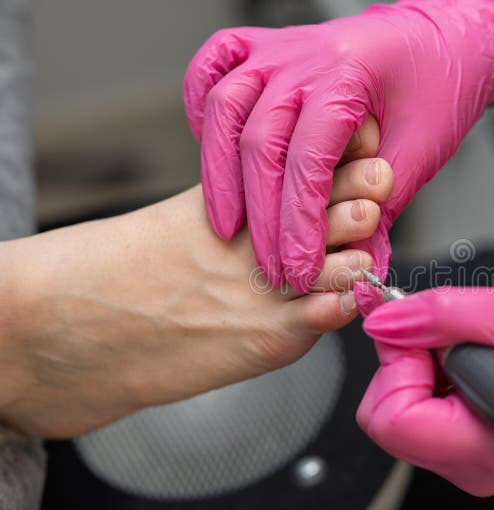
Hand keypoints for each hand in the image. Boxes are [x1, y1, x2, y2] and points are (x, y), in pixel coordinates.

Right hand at [0, 157, 392, 437]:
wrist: (81, 324)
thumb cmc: (135, 271)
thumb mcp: (194, 217)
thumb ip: (249, 209)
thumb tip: (308, 199)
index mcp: (243, 196)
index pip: (318, 161)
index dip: (349, 156)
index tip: (365, 150)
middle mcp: (263, 236)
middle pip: (347, 205)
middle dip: (366, 199)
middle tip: (373, 193)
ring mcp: (273, 286)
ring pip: (354, 260)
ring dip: (364, 254)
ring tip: (357, 254)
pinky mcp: (274, 336)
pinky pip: (336, 315)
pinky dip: (350, 304)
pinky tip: (344, 298)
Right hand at [183, 0, 493, 291]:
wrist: (444, 34)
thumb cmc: (440, 84)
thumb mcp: (423, 147)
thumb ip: (386, 203)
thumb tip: (360, 261)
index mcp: (349, 75)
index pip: (308, 160)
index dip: (300, 223)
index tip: (299, 267)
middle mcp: (306, 57)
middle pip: (260, 141)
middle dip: (261, 215)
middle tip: (270, 265)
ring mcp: (280, 48)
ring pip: (225, 107)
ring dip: (220, 172)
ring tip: (227, 226)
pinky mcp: (267, 46)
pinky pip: (214, 67)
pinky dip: (202, 108)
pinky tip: (207, 146)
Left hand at [355, 288, 493, 495]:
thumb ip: (437, 314)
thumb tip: (383, 321)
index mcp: (479, 446)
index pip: (390, 418)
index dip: (396, 366)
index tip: (421, 335)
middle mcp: (469, 466)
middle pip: (385, 417)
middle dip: (403, 366)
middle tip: (443, 339)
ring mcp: (465, 460)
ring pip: (397, 412)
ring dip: (417, 369)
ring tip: (464, 351)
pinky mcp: (465, 447)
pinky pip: (417, 413)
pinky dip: (428, 379)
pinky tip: (463, 364)